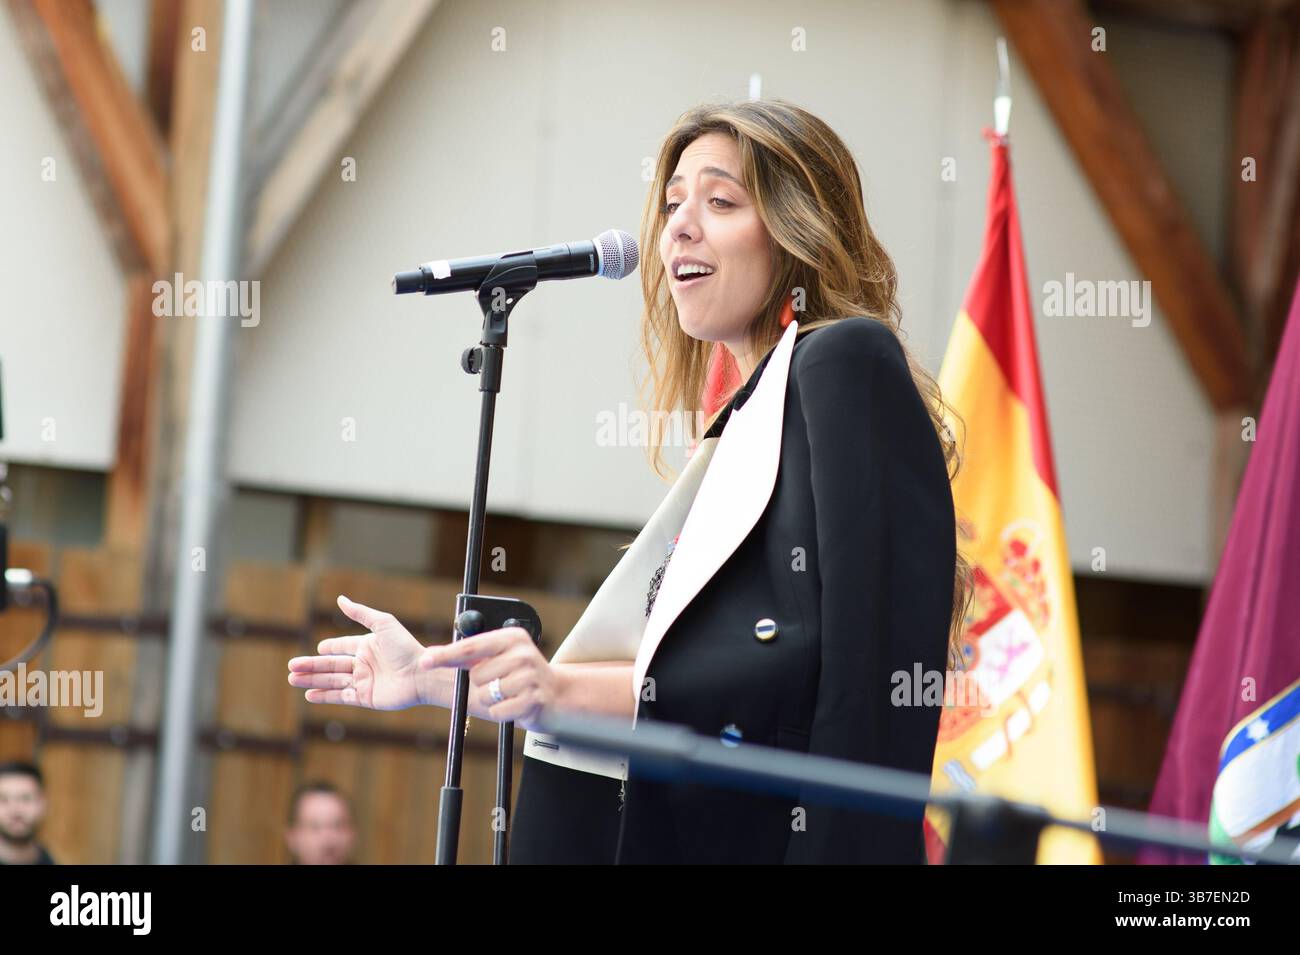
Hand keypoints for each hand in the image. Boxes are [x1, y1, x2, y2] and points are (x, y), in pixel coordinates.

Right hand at [287, 595, 425, 710]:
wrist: (421, 675)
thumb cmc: (406, 648)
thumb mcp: (383, 624)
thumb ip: (360, 613)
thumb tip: (340, 599)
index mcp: (368, 646)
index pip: (343, 646)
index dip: (330, 647)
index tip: (318, 647)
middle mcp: (364, 664)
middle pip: (332, 665)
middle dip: (311, 666)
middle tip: (291, 667)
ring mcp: (364, 682)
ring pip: (332, 681)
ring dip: (312, 680)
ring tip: (292, 679)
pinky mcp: (366, 698)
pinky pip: (341, 697)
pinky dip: (325, 696)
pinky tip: (309, 695)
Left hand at [418, 626, 559, 731]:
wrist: (556, 693)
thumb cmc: (518, 673)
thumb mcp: (498, 656)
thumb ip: (468, 655)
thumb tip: (430, 656)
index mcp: (511, 637)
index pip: (470, 645)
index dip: (445, 655)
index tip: (423, 662)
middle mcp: (522, 653)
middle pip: (476, 675)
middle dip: (480, 684)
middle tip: (498, 682)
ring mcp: (530, 676)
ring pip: (485, 695)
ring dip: (490, 700)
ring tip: (507, 694)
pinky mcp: (533, 699)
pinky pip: (497, 711)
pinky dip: (500, 712)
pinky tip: (513, 705)